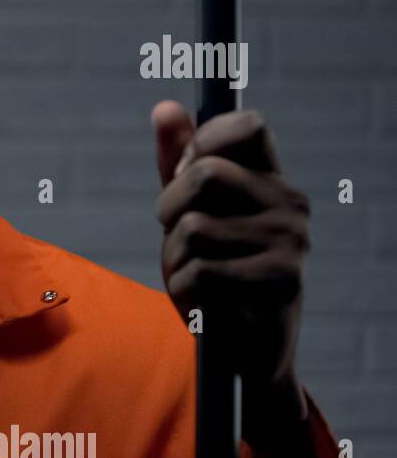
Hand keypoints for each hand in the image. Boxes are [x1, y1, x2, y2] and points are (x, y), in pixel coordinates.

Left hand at [151, 101, 309, 408]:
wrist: (241, 351)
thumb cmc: (212, 275)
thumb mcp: (189, 214)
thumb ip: (177, 163)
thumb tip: (165, 106)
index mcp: (271, 180)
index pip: (248, 125)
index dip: (203, 141)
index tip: (185, 174)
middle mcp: (290, 203)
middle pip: (205, 173)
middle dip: (169, 208)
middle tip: (180, 239)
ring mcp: (291, 241)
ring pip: (193, 227)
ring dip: (175, 258)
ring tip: (197, 276)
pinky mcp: (281, 281)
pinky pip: (200, 270)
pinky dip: (184, 289)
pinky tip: (204, 302)